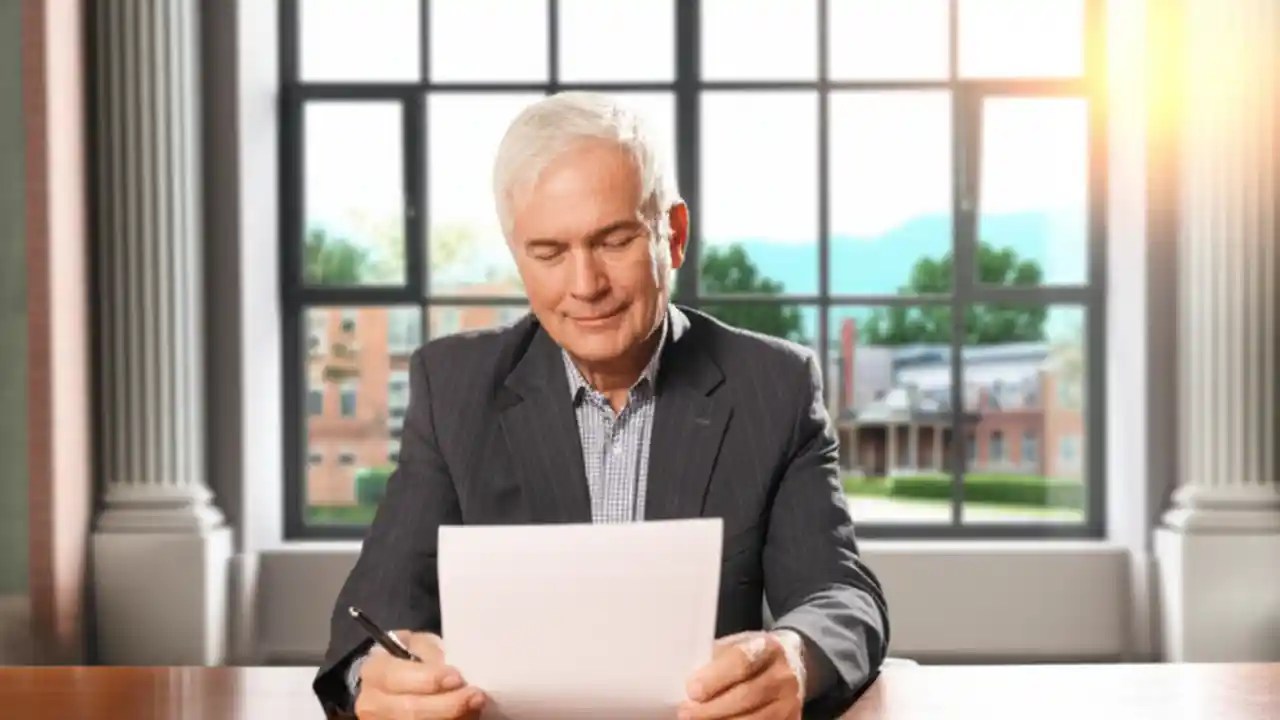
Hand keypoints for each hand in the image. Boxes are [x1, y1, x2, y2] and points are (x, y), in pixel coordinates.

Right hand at [354, 630, 486, 719]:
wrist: (393, 685)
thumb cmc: (409, 659)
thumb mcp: (416, 645)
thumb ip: (429, 651)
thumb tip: (448, 666)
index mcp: (374, 672)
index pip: (396, 677)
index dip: (429, 679)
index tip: (457, 677)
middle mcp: (372, 703)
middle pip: (410, 711)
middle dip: (448, 705)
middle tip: (476, 696)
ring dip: (454, 718)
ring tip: (477, 706)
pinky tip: (468, 716)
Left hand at [678, 630, 806, 719]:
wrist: (792, 665)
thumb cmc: (753, 656)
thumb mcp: (736, 646)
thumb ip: (715, 660)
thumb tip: (686, 681)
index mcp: (768, 647)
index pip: (741, 662)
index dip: (715, 678)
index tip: (692, 690)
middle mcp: (784, 675)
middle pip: (747, 695)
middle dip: (712, 708)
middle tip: (685, 713)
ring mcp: (790, 702)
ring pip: (754, 719)